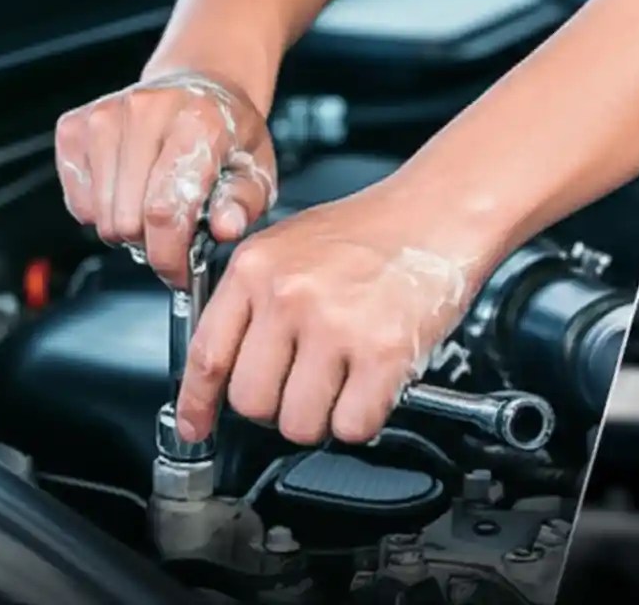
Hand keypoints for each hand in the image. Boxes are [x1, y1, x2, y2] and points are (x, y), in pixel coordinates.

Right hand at [55, 71, 277, 287]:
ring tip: (154, 208)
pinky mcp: (74, 126)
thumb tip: (225, 228)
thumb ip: (244, 203)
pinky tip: (129, 192)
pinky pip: (78, 200)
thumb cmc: (228, 132)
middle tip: (174, 233)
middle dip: (152, 243)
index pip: (165, 209)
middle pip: (128, 217)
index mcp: (198, 122)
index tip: (180, 272)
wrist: (200, 86)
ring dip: (128, 227)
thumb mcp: (256, 169)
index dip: (170, 255)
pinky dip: (102, 210)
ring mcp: (104, 115)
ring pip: (99, 214)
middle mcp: (145, 111)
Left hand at [173, 186, 485, 444]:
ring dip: (323, 417)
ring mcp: (334, 325)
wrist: (441, 212)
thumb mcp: (291, 247)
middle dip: (277, 407)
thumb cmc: (375, 231)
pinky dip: (363, 419)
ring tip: (345, 383)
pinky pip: (352, 425)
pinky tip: (373, 387)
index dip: (197, 403)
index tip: (197, 426)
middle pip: (251, 401)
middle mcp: (289, 295)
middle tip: (305, 387)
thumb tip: (229, 362)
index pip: (208, 355)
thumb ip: (254, 298)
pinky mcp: (382, 352)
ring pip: (300, 423)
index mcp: (257, 268)